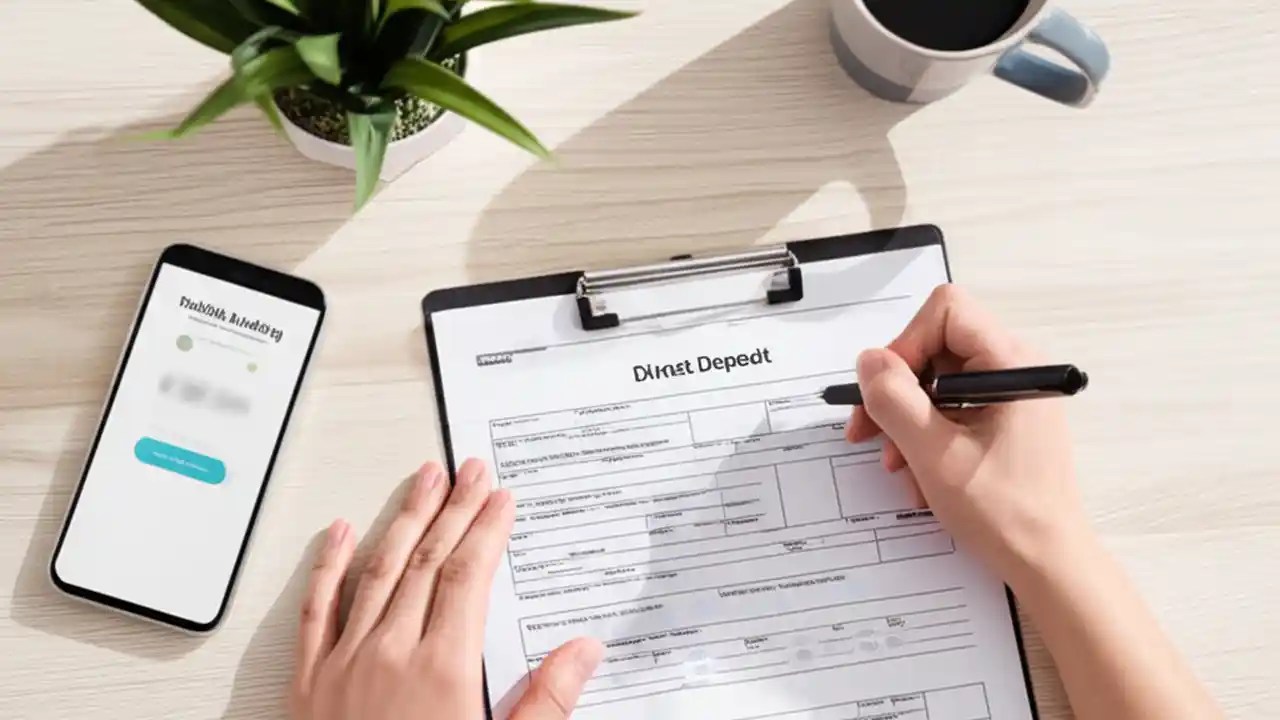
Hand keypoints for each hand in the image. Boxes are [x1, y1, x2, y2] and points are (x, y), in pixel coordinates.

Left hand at [290, 459, 603, 719]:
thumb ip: (546, 703)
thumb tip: (584, 650)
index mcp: (443, 669)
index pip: (470, 575)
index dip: (487, 529)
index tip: (501, 498)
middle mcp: (391, 653)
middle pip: (429, 560)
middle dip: (453, 507)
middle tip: (469, 468)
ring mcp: (344, 662)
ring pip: (377, 569)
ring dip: (402, 518)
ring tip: (421, 479)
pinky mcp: (308, 681)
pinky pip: (317, 608)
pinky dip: (328, 565)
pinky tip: (339, 532)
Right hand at [846, 285, 1090, 583]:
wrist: (1048, 562)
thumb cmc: (1005, 512)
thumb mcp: (935, 455)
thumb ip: (896, 401)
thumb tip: (868, 361)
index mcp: (1010, 363)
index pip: (945, 312)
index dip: (905, 343)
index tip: (884, 391)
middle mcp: (1015, 368)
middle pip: (935, 346)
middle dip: (897, 391)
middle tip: (868, 433)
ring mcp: (1010, 394)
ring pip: (937, 381)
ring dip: (907, 421)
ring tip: (899, 466)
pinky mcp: (1003, 418)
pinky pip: (951, 408)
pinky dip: (926, 436)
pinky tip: (921, 474)